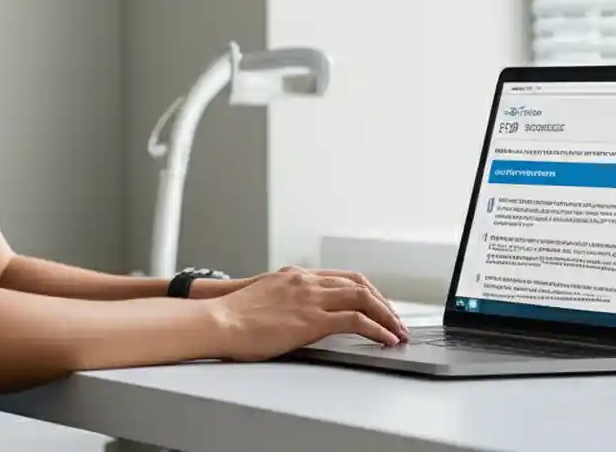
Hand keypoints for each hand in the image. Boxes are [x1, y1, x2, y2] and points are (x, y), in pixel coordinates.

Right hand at [209, 266, 407, 362]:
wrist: (217, 321)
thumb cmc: (231, 318)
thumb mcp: (261, 299)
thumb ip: (283, 301)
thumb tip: (293, 317)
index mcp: (294, 276)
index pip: (342, 277)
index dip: (366, 291)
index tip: (377, 306)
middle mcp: (305, 280)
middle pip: (359, 283)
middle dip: (383, 302)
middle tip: (395, 321)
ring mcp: (310, 297)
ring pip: (364, 298)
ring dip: (387, 316)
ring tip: (398, 332)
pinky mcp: (312, 319)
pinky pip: (356, 320)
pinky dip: (377, 329)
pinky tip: (386, 340)